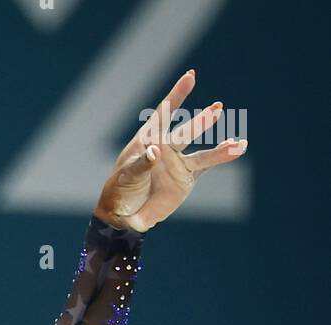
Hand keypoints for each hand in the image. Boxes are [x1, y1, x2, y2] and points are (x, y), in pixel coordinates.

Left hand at [94, 69, 247, 232]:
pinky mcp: (186, 177)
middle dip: (201, 122)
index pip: (164, 113)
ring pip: (202, 154)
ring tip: (238, 144)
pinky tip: (238, 148)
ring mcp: (178, 162)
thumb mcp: (127, 175)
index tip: (190, 77)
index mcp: (149, 139)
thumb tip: (155, 151)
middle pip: (186, 133)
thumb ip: (141, 163)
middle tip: (217, 110)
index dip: (177, 95)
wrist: (126, 214)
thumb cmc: (121, 189)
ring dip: (220, 149)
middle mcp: (167, 147)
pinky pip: (206, 166)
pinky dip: (222, 158)